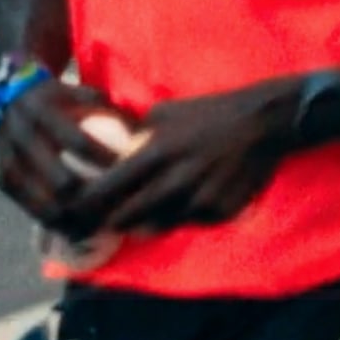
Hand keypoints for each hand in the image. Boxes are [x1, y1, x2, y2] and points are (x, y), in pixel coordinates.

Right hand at [0, 79, 122, 235]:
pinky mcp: (3, 180)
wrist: (12, 98)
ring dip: (72, 220)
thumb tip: (149, 136)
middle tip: (118, 212)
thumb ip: (114, 112)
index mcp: (42, 112)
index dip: (105, 162)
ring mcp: (8, 162)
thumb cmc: (66, 98)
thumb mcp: (87, 94)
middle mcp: (21, 137)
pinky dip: (53, 221)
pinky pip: (29, 209)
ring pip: (42, 204)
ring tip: (99, 229)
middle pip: (61, 182)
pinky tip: (76, 229)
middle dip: (91, 201)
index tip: (129, 172)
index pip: (79, 144)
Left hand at [62, 80, 299, 237]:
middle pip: (125, 218)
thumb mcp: (165, 113)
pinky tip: (185, 202)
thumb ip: (136, 137)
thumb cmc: (211, 112)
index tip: (77, 210)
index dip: (86, 205)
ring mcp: (197, 201)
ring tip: (141, 214)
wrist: (263, 123)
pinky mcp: (218, 213)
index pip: (106, 191)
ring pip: (155, 227)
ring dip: (144, 223)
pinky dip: (180, 218)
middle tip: (103, 220)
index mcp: (155, 154)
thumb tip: (112, 152)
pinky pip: (188, 224)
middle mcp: (173, 182)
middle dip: (110, 222)